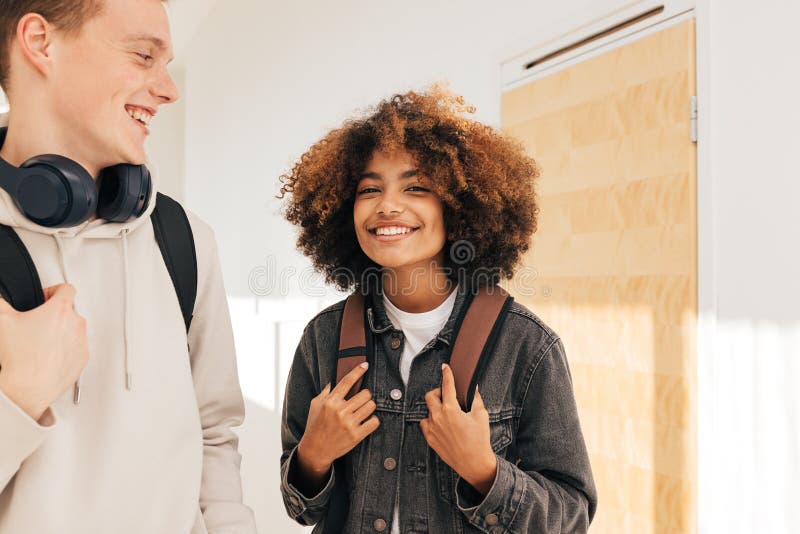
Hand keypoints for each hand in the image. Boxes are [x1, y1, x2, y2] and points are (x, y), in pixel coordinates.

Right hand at [0, 284, 88, 420]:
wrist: (28, 387)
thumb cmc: (20, 358)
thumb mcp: (3, 320)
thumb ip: (1, 302)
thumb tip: (0, 298)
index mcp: (60, 310)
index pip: (66, 288)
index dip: (53, 291)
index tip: (45, 299)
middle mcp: (76, 324)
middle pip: (69, 310)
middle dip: (54, 314)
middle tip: (37, 324)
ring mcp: (81, 342)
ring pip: (74, 330)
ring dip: (61, 331)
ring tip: (41, 342)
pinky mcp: (83, 358)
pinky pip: (77, 347)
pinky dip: (66, 348)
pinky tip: (48, 354)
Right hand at [295, 362, 378, 488]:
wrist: (315, 450)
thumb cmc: (315, 425)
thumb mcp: (315, 405)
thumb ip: (326, 392)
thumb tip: (335, 380)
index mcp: (330, 402)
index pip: (347, 381)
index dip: (358, 371)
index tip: (365, 365)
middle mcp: (340, 411)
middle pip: (365, 394)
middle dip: (365, 395)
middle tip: (361, 400)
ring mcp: (349, 424)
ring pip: (371, 406)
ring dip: (369, 407)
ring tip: (363, 410)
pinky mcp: (356, 436)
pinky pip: (374, 421)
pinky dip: (373, 420)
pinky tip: (367, 420)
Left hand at [421, 364, 496, 495]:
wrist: (474, 464)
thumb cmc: (479, 440)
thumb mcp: (481, 415)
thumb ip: (475, 398)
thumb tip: (474, 387)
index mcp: (451, 410)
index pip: (447, 386)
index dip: (446, 374)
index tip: (445, 367)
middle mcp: (438, 418)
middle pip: (430, 396)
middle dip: (438, 392)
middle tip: (447, 396)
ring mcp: (432, 429)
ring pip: (427, 411)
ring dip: (435, 408)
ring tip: (447, 414)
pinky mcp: (430, 439)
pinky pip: (425, 424)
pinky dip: (431, 421)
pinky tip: (442, 424)